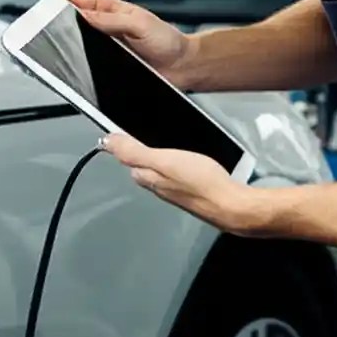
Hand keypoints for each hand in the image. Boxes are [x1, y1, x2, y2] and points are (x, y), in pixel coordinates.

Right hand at [62, 0, 195, 86]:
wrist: (182, 67)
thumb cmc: (168, 41)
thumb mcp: (140, 23)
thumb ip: (112, 19)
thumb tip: (84, 14)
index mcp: (113, 11)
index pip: (83, 3)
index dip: (66, 2)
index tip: (50, 4)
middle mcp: (107, 29)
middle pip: (76, 25)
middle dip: (62, 27)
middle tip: (48, 30)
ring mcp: (106, 49)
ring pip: (80, 47)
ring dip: (71, 49)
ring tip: (60, 49)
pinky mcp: (108, 67)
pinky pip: (89, 66)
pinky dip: (82, 67)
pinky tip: (77, 69)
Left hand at [100, 133, 270, 234]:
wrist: (230, 204)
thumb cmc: (199, 181)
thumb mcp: (164, 160)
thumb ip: (135, 152)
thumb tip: (107, 142)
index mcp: (148, 178)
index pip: (127, 160)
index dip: (122, 145)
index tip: (119, 133)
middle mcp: (158, 187)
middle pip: (142, 168)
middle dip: (138, 153)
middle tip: (136, 136)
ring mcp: (175, 191)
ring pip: (159, 173)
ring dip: (157, 159)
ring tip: (157, 146)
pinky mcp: (191, 191)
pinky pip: (176, 176)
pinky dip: (174, 166)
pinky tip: (183, 160)